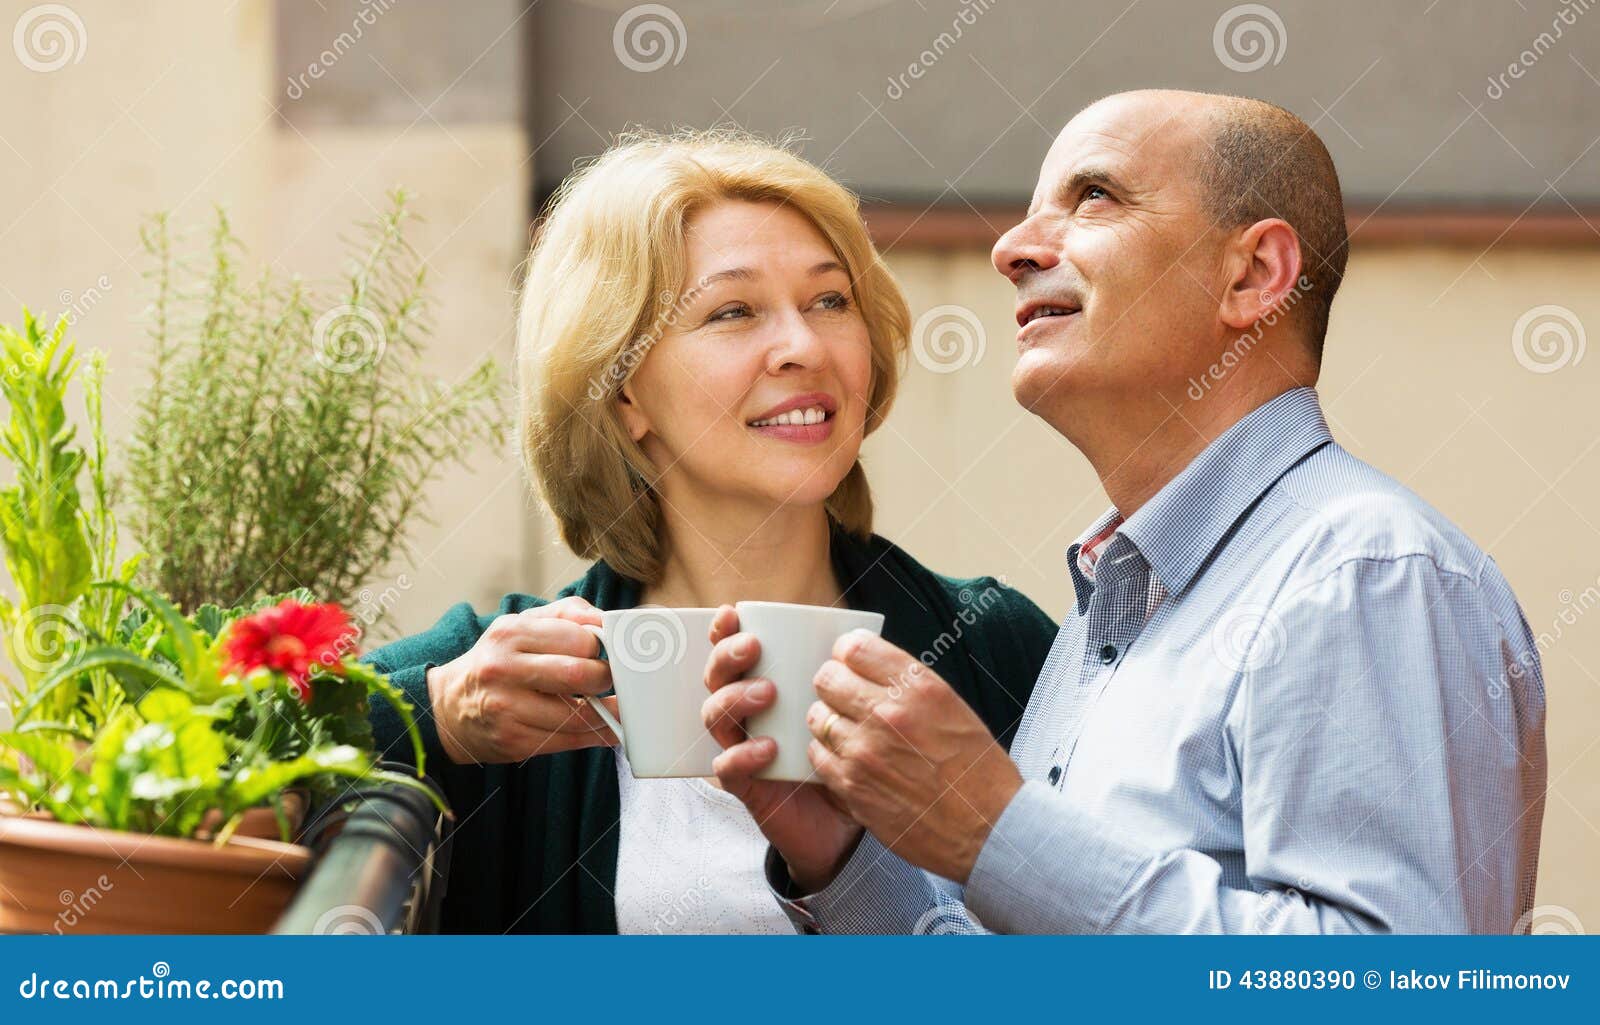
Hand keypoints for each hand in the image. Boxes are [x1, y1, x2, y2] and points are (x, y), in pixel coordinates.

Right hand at [427, 596, 618, 763]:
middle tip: (612, 679)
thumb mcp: (522, 625)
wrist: (449, 706)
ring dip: (608, 714)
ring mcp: (507, 709)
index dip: (601, 647)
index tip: (608, 652)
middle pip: (578, 675)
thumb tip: (606, 621)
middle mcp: (504, 670)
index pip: (577, 638)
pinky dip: (596, 736)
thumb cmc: (498, 661)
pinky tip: (608, 730)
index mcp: (510, 634)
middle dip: (606, 678)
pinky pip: (569, 741)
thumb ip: (567, 615)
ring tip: (619, 707)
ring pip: (578, 715)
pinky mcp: (514, 741)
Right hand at [701, 605, 863, 892]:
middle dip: (727, 657)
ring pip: (714, 716)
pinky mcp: (746, 786)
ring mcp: (740, 748)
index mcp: (762, 688)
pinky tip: (767, 748)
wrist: (843, 824)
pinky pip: (727, 767)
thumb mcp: (843, 713)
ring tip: (766, 692)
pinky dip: (742, 754)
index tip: (734, 612)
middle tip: (753, 647)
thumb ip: (841, 681)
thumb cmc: (841, 756)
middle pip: (715, 678)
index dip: (724, 631)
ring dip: (734, 698)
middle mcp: (744, 715)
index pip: (733, 654)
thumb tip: (856, 638)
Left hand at [805, 630, 1021, 883]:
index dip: (849, 654)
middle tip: (846, 698)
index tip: (852, 664)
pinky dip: (829, 755)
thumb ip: (907, 684)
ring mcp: (864, 751)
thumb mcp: (952, 707)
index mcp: (917, 687)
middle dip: (835, 685)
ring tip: (852, 733)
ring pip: (818, 717)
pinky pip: (818, 755)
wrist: (988, 829)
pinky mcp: (851, 786)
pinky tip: (851, 760)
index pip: (854, 647)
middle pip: (827, 678)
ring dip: (831, 721)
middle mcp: (887, 713)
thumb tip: (870, 667)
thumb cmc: (978, 770)